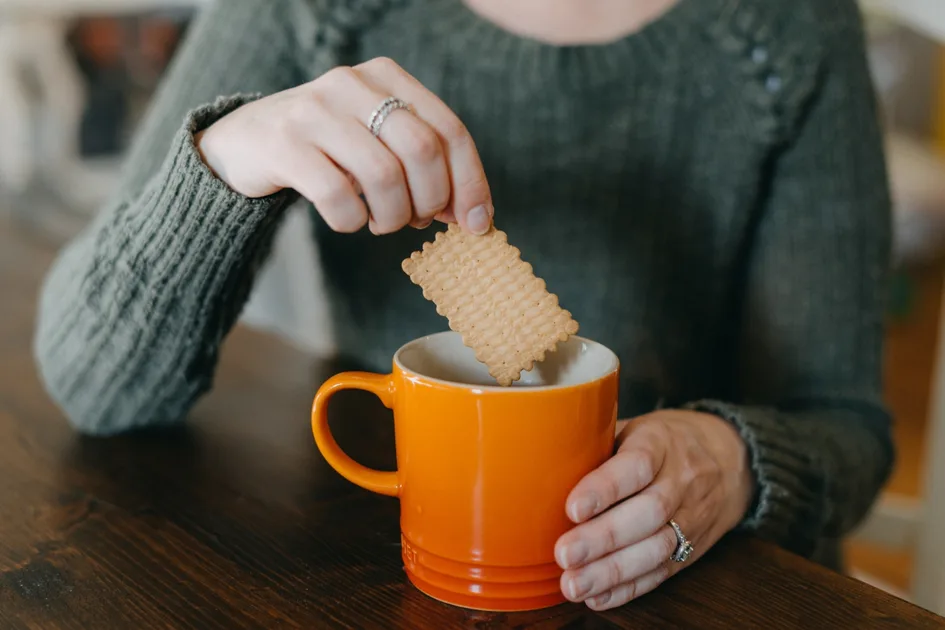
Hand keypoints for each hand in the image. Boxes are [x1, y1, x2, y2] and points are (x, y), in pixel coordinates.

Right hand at [195, 57, 492, 235]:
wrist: (245, 142)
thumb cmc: (328, 149)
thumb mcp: (378, 142)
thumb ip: (424, 165)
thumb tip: (474, 215)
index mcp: (387, 77)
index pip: (450, 130)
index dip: (470, 182)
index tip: (476, 222)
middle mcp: (352, 83)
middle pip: (423, 150)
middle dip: (431, 201)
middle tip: (417, 221)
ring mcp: (315, 110)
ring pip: (384, 176)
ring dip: (392, 217)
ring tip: (381, 222)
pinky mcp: (285, 144)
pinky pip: (338, 196)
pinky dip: (352, 221)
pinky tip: (348, 219)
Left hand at [554, 410, 754, 610]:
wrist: (730, 461)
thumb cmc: (664, 442)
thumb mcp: (636, 427)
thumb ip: (599, 444)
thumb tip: (540, 461)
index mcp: (661, 443)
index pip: (636, 464)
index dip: (605, 488)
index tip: (573, 508)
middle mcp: (680, 481)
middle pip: (647, 513)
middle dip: (603, 538)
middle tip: (564, 555)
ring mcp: (690, 518)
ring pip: (656, 548)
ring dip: (612, 571)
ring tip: (574, 584)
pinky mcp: (692, 549)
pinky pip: (662, 572)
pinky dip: (629, 588)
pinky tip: (598, 597)